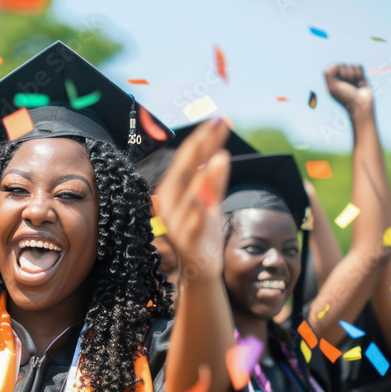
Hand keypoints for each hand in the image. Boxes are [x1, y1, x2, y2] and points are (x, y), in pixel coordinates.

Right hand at [153, 118, 229, 280]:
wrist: (200, 271)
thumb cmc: (203, 234)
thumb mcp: (211, 203)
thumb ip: (214, 180)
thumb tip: (219, 153)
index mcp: (174, 191)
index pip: (190, 160)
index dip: (204, 139)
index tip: (221, 120)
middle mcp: (170, 203)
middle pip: (184, 170)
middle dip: (201, 146)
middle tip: (218, 124)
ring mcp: (176, 223)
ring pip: (185, 195)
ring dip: (201, 173)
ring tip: (217, 153)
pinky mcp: (186, 242)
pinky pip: (192, 222)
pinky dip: (199, 206)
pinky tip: (207, 191)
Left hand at [325, 64, 373, 119]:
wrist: (360, 104)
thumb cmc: (346, 97)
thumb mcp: (333, 87)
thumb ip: (329, 74)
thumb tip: (335, 64)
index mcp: (332, 80)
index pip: (334, 66)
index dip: (338, 72)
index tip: (339, 82)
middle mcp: (340, 78)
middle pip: (344, 65)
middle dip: (347, 74)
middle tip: (348, 85)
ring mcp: (350, 76)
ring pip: (352, 66)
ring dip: (354, 75)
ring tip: (354, 85)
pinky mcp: (359, 76)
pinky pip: (359, 67)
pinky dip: (360, 75)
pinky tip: (360, 83)